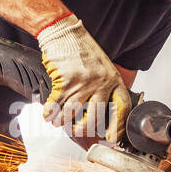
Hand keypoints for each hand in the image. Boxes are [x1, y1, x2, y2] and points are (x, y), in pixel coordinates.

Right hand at [36, 14, 131, 143]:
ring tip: (58, 121)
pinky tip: (48, 114)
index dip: (117, 127)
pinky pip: (58, 106)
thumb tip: (99, 113)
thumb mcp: (102, 67)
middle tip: (75, 130)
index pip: (122, 108)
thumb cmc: (80, 49)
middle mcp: (101, 82)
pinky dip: (50, 113)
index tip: (111, 139)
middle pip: (95, 118)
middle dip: (82, 129)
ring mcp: (84, 82)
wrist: (63, 32)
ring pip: (74, 114)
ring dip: (63, 121)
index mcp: (113, 79)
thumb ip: (104, 87)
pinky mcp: (67, 81)